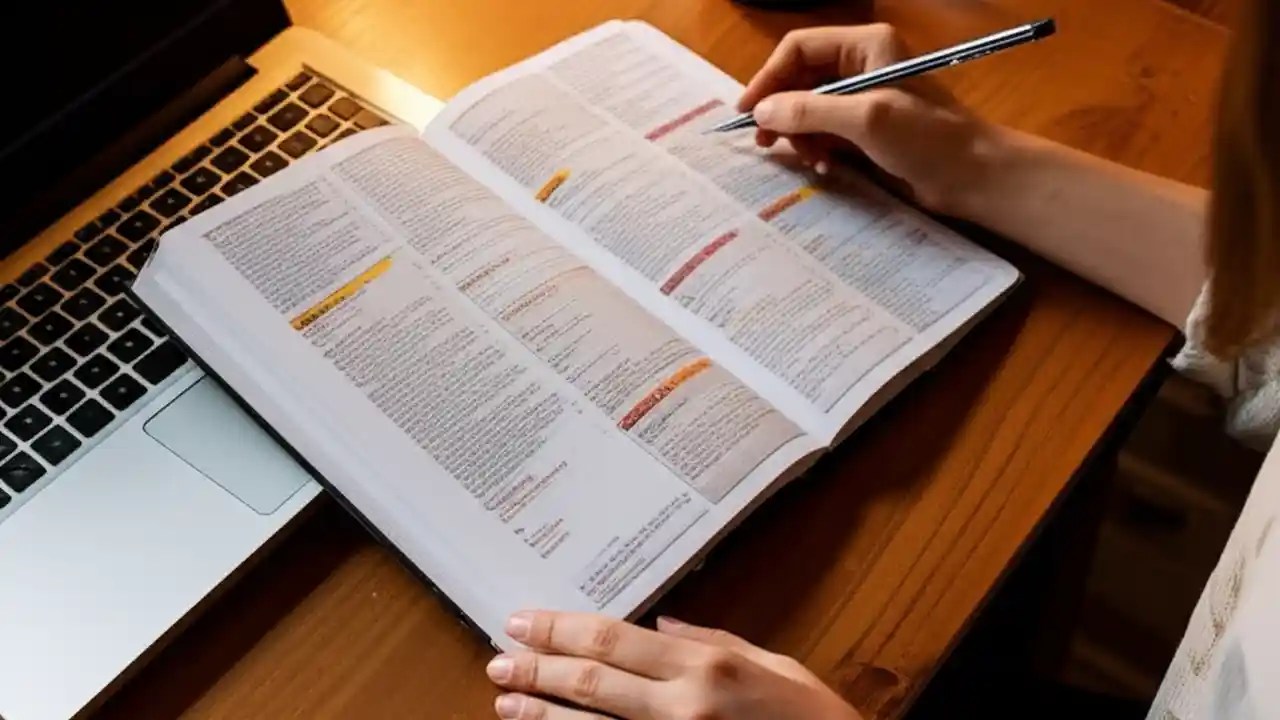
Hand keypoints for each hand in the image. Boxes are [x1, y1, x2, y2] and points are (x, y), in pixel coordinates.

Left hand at [485, 611, 863, 718]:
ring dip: (540, 714)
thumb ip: (715, 641)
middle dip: (537, 669)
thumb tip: (664, 625)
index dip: (559, 630)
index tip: (521, 622)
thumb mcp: (774, 665)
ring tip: (504, 699)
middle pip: (590, 682)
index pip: (613, 640)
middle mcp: (684, 706)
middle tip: (497, 659)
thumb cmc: (815, 719)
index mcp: (707, 666)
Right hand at [739, 24, 1007, 216]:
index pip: (799, 48)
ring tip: (809, 159)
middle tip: (765, 144)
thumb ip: (808, 111)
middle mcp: (863, 64)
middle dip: (782, 112)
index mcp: (865, 45)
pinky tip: (825, 166)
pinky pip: (825, 132)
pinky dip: (818, 148)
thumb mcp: (864, 119)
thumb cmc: (927, 138)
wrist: (972, 176)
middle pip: (800, 80)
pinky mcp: (867, 128)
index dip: (769, 77)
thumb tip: (760, 112)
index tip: (748, 112)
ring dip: (801, 136)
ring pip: (809, 110)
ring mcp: (865, 97)